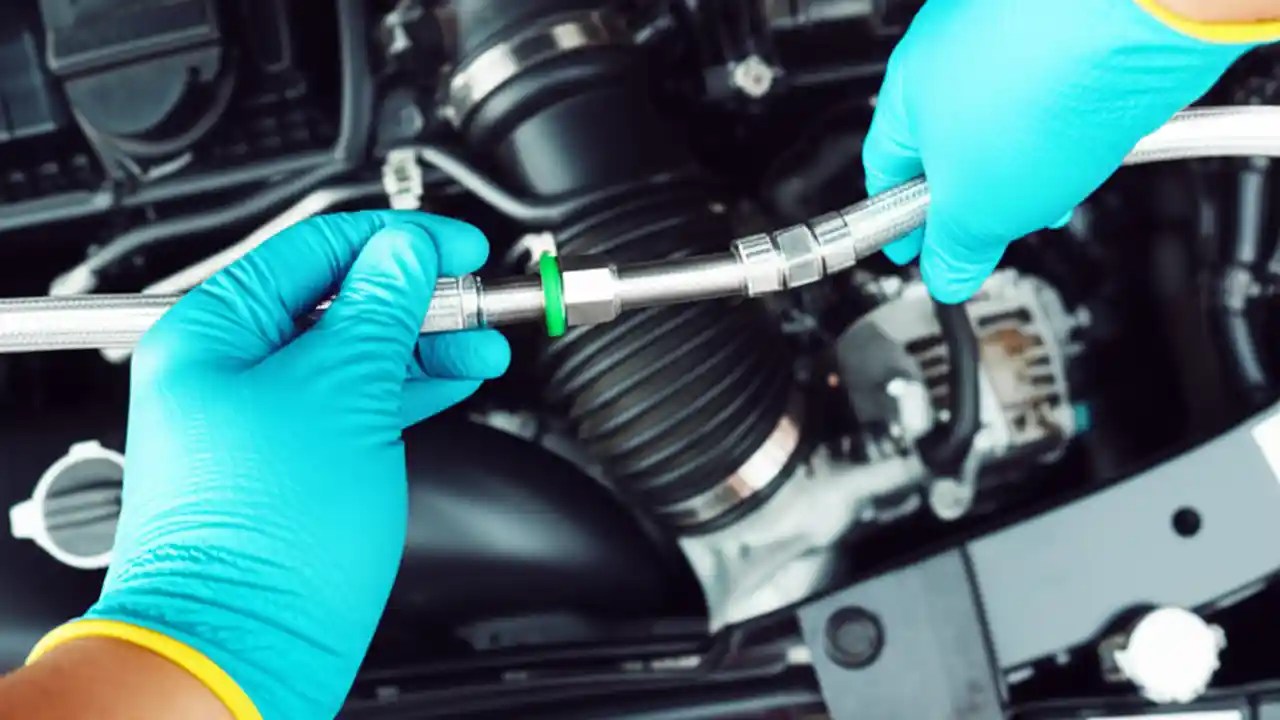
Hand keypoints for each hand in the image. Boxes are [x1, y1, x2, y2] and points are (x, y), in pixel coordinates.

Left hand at [76, 212, 507, 717]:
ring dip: (425, 342)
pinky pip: (357, 400)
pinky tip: (451, 377)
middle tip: (478, 298)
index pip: (316, 250)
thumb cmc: (260, 536)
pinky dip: (408, 386)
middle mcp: (228, 369)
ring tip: (483, 344)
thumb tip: (406, 253)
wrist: (242, 645)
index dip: (397, 240)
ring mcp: (262, 418)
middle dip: (420, 296)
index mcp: (212, 331)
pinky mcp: (295, 461)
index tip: (458, 245)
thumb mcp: (340, 392)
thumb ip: (379, 310)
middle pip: (340, 300)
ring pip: (356, 353)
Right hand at [863, 0, 1259, 302]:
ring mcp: (1010, 31)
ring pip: (1005, 119)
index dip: (902, 222)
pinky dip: (1065, 124)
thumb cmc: (1045, 83)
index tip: (915, 249)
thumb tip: (946, 275)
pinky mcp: (1067, 25)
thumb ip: (955, 246)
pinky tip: (1087, 140)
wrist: (1137, 8)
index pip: (885, 172)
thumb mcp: (980, 206)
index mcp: (905, 91)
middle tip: (995, 230)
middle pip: (949, 146)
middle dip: (975, 195)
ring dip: (1027, 162)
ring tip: (1056, 186)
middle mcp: (949, 50)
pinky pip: (1054, 90)